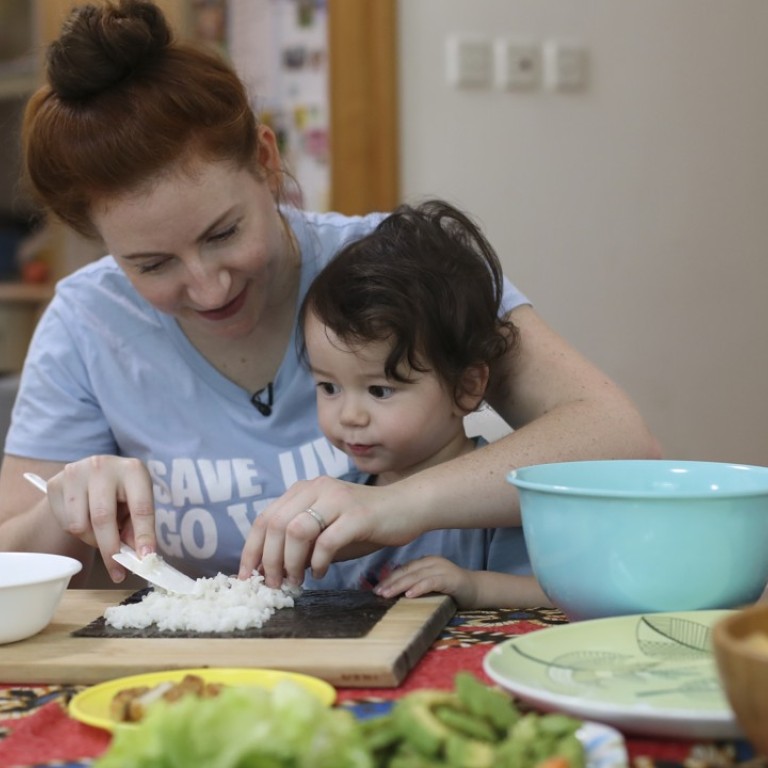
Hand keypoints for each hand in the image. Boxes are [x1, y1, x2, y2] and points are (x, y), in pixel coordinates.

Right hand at [45, 456, 156, 581]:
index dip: (143, 535)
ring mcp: (75, 473)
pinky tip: (86, 520)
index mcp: (132, 470)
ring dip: (92, 539)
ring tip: (102, 531)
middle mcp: (102, 466)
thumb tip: (139, 557)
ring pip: (80, 525)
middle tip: (118, 572)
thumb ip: (138, 529)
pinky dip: (78, 532)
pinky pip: (65, 523)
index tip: (145, 558)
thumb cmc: (122, 492)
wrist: (93, 473)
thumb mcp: (136, 503)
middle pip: (103, 518)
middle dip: (111, 550)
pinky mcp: (55, 484)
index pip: (140, 507)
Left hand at [239, 476, 420, 587]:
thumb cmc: (364, 524)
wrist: (406, 508)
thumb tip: (270, 570)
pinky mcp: (358, 515)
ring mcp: (337, 499)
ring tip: (295, 581)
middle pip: (276, 524)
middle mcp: (317, 488)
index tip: (246, 577)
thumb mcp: (326, 531)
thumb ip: (301, 544)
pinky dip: (319, 562)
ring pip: (297, 530)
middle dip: (269, 560)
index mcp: (305, 489)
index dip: (251, 549)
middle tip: (273, 585)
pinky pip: (327, 541)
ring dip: (290, 562)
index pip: (265, 518)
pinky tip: (321, 573)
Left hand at [374, 556, 477, 607]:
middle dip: (391, 582)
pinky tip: (409, 595)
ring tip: (387, 594)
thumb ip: (417, 584)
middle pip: (407, 571)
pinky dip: (419, 588)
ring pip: (416, 576)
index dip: (389, 578)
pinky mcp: (450, 579)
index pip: (403, 569)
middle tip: (377, 593)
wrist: (478, 590)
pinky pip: (431, 582)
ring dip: (400, 586)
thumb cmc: (452, 590)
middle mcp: (432, 562)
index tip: (376, 589)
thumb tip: (394, 592)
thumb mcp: (431, 584)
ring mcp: (442, 569)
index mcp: (426, 561)